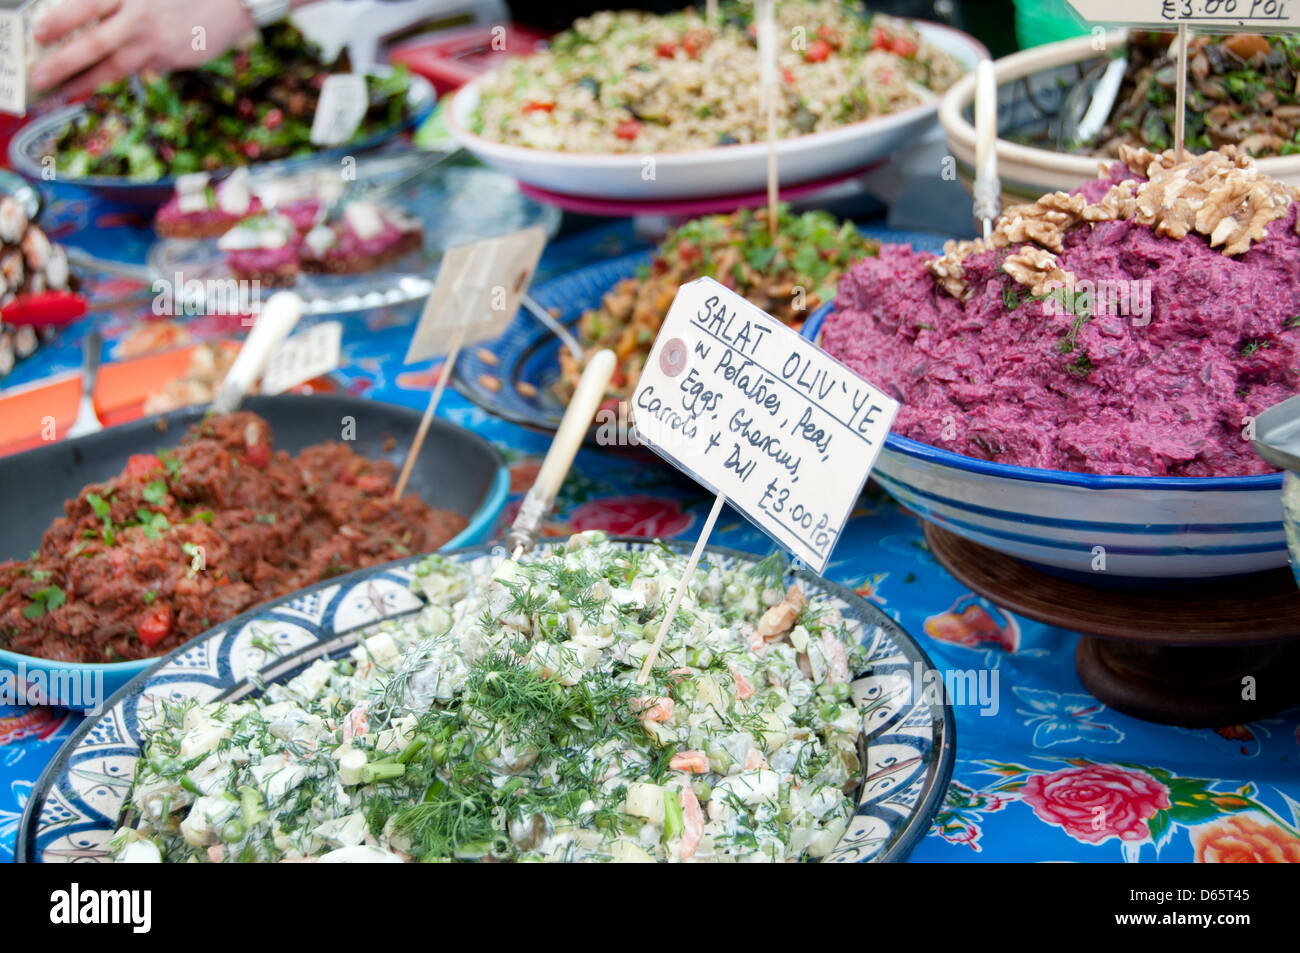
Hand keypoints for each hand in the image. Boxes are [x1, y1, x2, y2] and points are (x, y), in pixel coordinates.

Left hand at [31, 0, 257, 97]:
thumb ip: (119, 3)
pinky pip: (138, 69)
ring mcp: (157, 42)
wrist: (233, 0)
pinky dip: (116, 76)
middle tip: (39, 79)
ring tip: (63, 93)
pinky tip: (98, 83)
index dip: (59, 22)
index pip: (85, 6)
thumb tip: (87, 19)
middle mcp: (140, 18)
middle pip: (93, 44)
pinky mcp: (172, 59)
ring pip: (114, 67)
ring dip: (85, 82)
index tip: (38, 36)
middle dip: (63, 65)